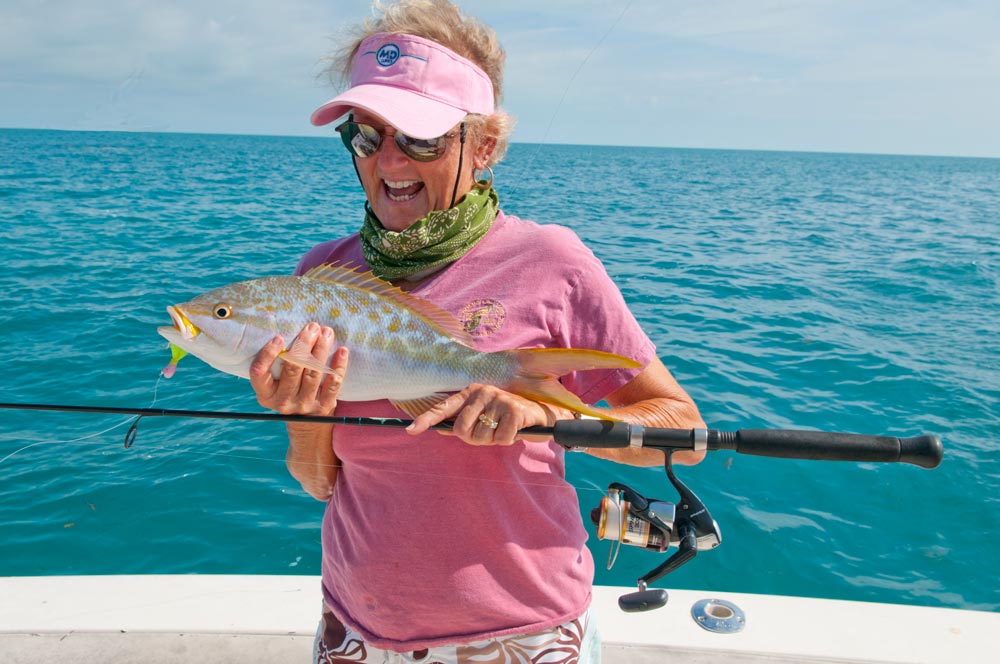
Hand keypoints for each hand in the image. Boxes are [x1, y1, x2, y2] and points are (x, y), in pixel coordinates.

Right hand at [249, 322, 348, 416]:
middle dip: (303, 345)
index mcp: (266, 394)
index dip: (267, 355)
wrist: (305, 420)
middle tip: (312, 327)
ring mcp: (304, 405)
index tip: (279, 338)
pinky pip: (333, 385)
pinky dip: (338, 366)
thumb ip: (278, 363)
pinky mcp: (323, 407)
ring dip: (321, 350)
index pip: (259, 373)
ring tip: (326, 332)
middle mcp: (282, 401)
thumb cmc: (288, 390)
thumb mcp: (275, 382)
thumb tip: (290, 329)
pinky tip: (342, 351)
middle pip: (293, 369)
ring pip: (313, 374)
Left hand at [406, 383, 562, 445]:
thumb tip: (440, 430)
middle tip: (489, 434)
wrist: (542, 414)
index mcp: (470, 392)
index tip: (411, 430)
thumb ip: (463, 421)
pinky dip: (507, 441)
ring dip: (493, 441)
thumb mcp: (485, 416)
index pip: (444, 408)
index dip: (426, 420)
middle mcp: (482, 391)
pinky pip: (500, 439)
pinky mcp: (514, 409)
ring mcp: (498, 399)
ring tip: (503, 430)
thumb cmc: (508, 417)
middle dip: (474, 439)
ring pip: (481, 437)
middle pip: (461, 431)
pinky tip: (515, 430)